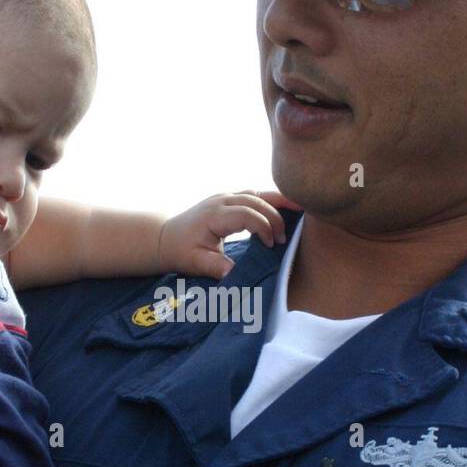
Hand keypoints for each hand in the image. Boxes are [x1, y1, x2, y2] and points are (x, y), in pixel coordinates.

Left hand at [157, 190, 301, 280]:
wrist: (165, 238)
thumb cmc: (181, 251)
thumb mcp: (196, 263)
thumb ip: (216, 267)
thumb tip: (236, 274)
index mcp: (215, 215)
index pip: (248, 214)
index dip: (264, 227)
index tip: (271, 246)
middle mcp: (221, 200)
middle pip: (257, 198)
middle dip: (276, 215)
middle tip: (286, 236)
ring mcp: (225, 197)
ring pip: (257, 192)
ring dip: (278, 201)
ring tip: (300, 208)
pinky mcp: (229, 199)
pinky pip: (254, 195)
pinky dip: (270, 200)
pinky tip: (285, 208)